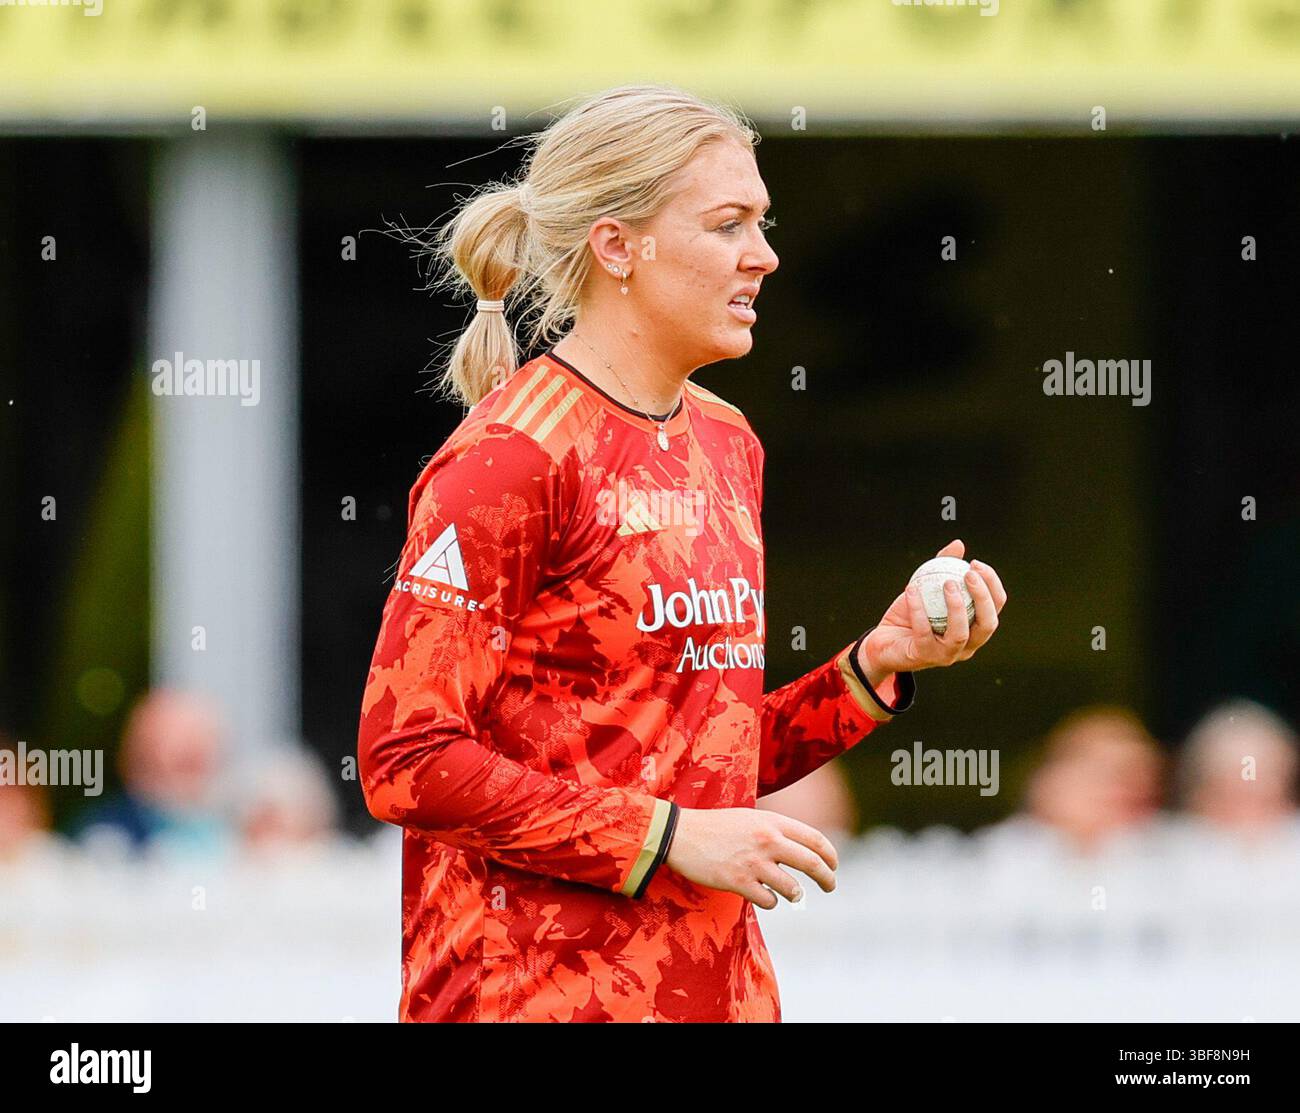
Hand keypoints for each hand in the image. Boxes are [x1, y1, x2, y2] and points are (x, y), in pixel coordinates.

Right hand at [664, 806, 836, 908]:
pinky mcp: (739, 883)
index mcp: (772, 822)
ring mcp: (754, 863)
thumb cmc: (716, 826)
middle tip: (830, 886)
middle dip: (827, 879)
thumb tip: (801, 850)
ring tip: (791, 894)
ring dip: (796, 895)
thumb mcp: (750, 818)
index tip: (833, 865)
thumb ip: (776, 831)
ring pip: (793, 888)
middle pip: (812, 864)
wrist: (681, 835)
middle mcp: (768, 840)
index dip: (830, 855)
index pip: (815, 839)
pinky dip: (771, 901)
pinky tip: (763, 895)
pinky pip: (769, 901)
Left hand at [858, 539, 1006, 683]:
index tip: (975, 564)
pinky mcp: (924, 656)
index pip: (996, 607)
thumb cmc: (911, 615)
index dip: (992, 584)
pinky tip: (911, 589)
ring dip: (956, 607)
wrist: (884, 642)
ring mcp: (947, 654)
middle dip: (982, 597)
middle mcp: (967, 645)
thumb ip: (943, 568)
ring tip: (946, 583)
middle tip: (968, 574)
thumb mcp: (928, 589)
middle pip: (988, 624)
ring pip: (960, 634)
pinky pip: (923, 632)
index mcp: (974, 628)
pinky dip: (918, 609)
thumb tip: (958, 544)